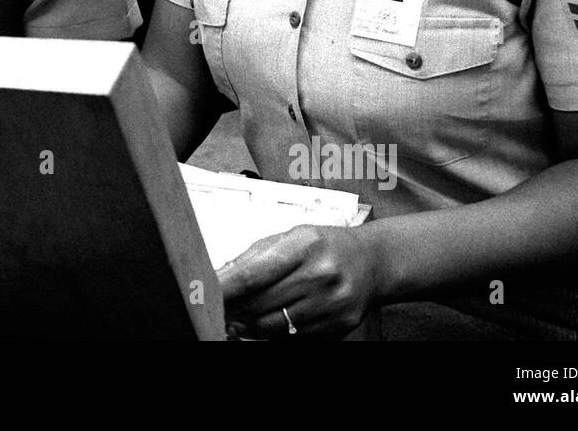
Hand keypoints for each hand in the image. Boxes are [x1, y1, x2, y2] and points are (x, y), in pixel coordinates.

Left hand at [218, 225, 379, 339]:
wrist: (372, 262)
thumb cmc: (325, 246)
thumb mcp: (291, 237)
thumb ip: (253, 257)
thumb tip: (219, 277)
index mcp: (304, 244)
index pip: (252, 274)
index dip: (224, 290)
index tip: (204, 295)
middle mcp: (321, 274)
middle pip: (259, 305)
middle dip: (234, 310)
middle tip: (221, 309)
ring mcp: (332, 303)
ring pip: (273, 328)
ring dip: (251, 326)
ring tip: (242, 318)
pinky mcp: (339, 326)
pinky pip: (294, 339)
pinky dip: (276, 334)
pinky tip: (272, 321)